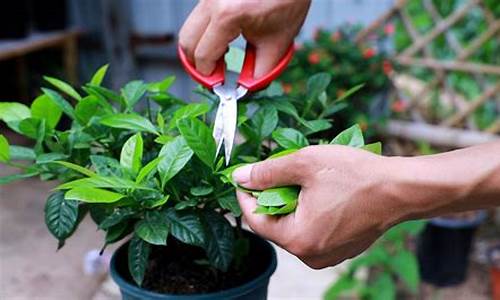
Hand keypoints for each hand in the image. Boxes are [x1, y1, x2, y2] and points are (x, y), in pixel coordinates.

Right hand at [179, 0, 310, 76]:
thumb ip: (260, 73)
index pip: (203, 55)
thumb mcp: (277, 44)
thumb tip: (245, 89)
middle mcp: (212, 1)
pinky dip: (205, 34)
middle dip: (197, 63)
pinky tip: (224, 40)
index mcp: (227, 14)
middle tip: (215, 75)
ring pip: (189, 29)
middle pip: (186, 42)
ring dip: (200, 48)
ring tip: (221, 58)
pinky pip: (199, 18)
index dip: (208, 75)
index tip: (218, 85)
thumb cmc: (288, 1)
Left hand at [233, 146, 399, 268]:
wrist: (401, 189)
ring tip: (299, 180)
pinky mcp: (339, 250)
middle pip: (274, 224)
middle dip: (271, 198)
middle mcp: (310, 255)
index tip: (243, 177)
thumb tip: (241, 177)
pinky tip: (317, 192)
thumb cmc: (357, 176)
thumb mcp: (305, 164)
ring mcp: (326, 255)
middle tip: (275, 172)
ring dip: (290, 204)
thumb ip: (268, 172)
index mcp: (298, 238)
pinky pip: (311, 231)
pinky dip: (307, 212)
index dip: (245, 196)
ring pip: (293, 227)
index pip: (255, 219)